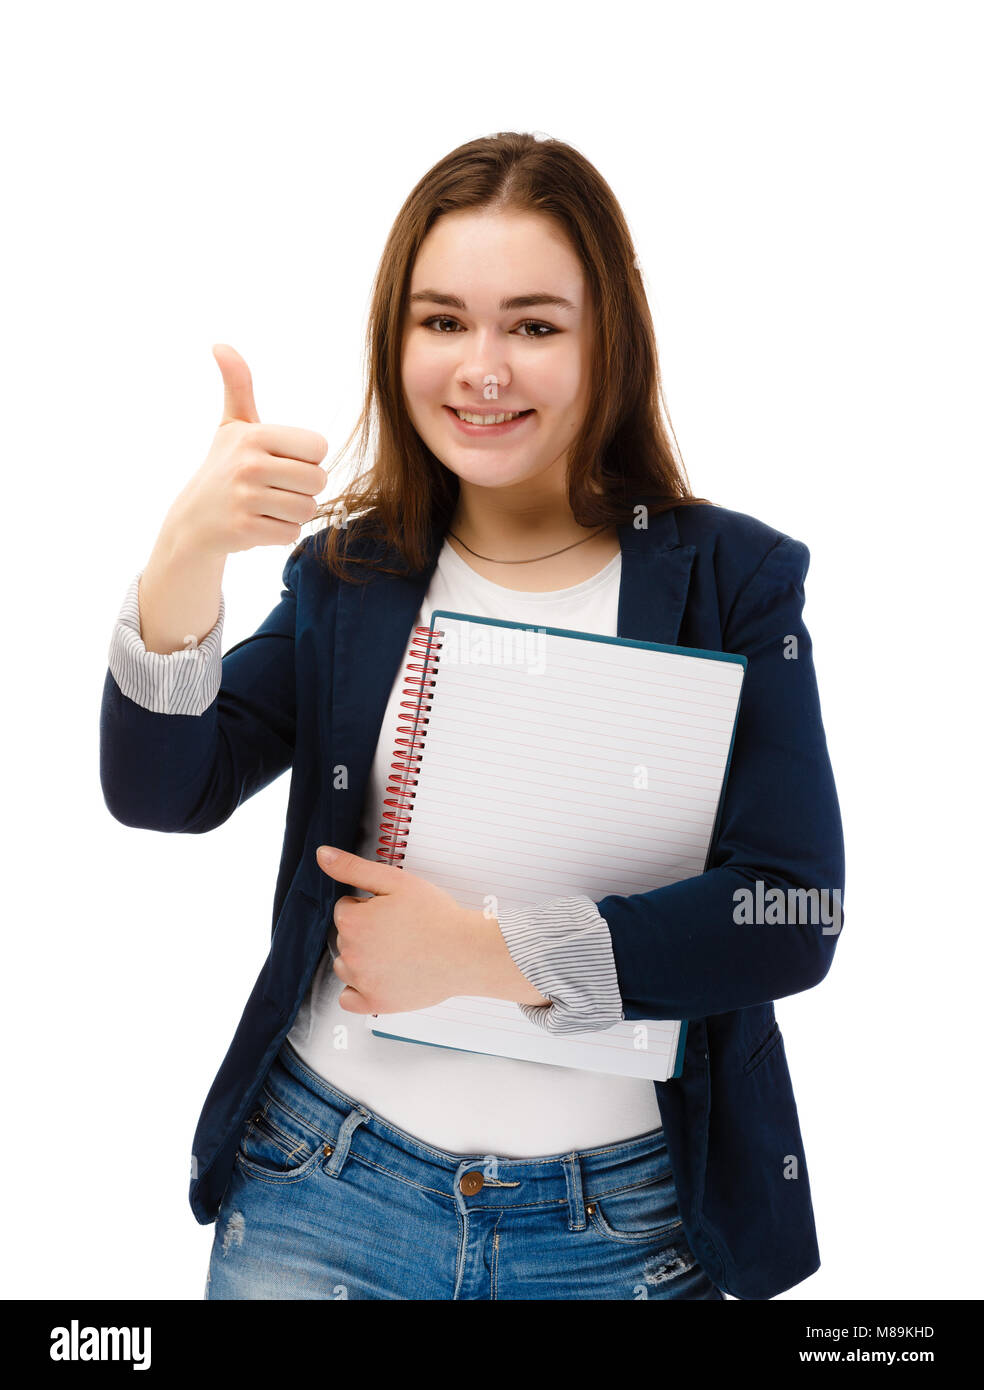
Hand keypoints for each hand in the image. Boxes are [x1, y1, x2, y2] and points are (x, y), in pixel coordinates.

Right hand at [164, 344, 328, 557]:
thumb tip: (220, 345)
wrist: (194, 519)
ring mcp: (244, 499)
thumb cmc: (224, 467)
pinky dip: (280, 532)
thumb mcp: (232, 425)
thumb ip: (238, 385)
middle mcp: (248, 465)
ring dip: (293, 512)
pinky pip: (290, 534)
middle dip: (304, 489)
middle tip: (277, 487)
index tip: (282, 461)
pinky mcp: (243, 530)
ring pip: (307, 509)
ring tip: (268, 506)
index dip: (307, 458)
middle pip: (318, 481)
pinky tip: (259, 523)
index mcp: (254, 435)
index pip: (319, 447)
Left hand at [315, 846, 549, 1013]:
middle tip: (400, 930)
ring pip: (345, 965)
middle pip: (345, 936)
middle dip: (366, 930)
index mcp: (352, 921)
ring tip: (395, 953)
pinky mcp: (375, 1003)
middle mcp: (351, 953)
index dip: (369, 906)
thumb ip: (353, 868)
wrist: (466, 951)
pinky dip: (358, 990)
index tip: (392, 910)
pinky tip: (379, 978)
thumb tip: (322, 855)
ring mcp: (362, 981)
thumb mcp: (395, 881)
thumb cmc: (435, 915)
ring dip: (361, 958)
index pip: (344, 909)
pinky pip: (348, 999)